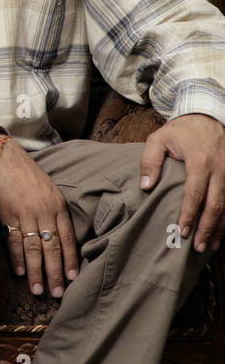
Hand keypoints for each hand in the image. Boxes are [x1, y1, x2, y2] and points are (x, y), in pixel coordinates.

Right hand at [0, 132, 79, 296]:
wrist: (1, 156)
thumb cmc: (24, 171)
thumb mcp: (48, 189)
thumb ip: (54, 211)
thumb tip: (58, 235)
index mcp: (57, 205)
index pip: (68, 239)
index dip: (70, 261)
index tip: (72, 279)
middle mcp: (44, 211)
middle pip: (52, 248)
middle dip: (56, 273)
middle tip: (57, 293)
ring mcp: (25, 214)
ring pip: (34, 249)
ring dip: (36, 271)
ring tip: (38, 289)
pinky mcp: (7, 214)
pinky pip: (14, 240)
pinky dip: (17, 257)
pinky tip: (19, 271)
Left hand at [139, 114, 224, 253]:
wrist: (206, 116)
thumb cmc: (179, 131)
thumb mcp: (158, 139)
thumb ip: (150, 161)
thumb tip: (146, 186)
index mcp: (200, 160)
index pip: (195, 193)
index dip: (189, 214)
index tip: (182, 231)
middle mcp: (219, 168)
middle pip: (216, 204)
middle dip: (208, 228)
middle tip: (198, 247)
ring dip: (221, 227)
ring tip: (211, 246)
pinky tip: (222, 232)